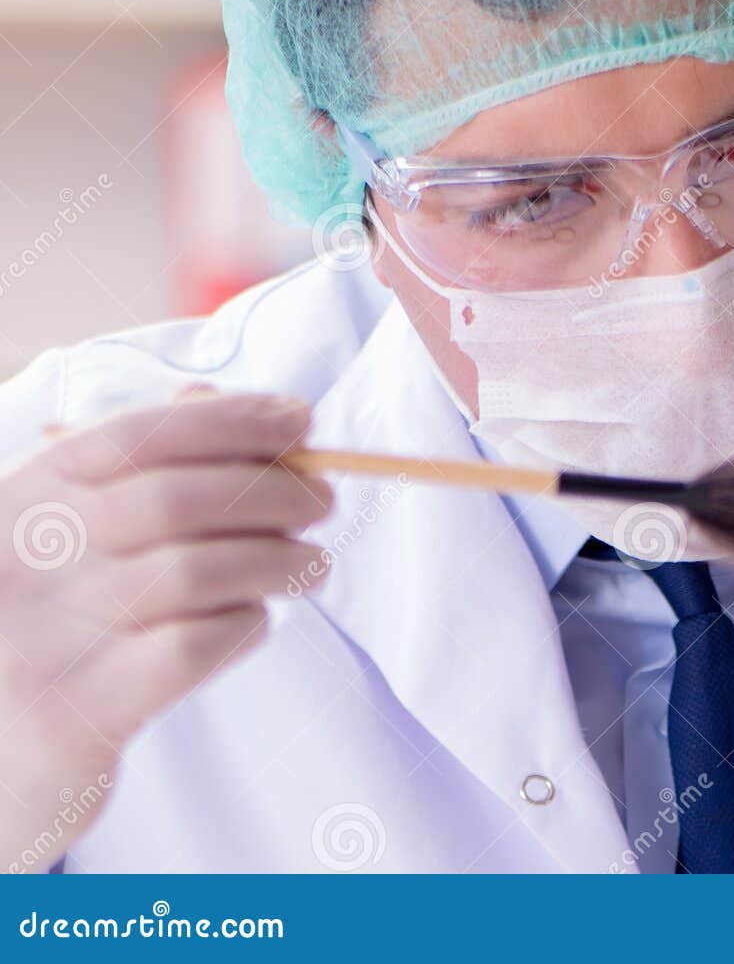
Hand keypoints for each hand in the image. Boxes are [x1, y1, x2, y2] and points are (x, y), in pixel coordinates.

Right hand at [0, 390, 331, 869]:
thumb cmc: (49, 630)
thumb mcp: (68, 542)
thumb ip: (133, 470)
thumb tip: (210, 401)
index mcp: (21, 503)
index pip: (135, 436)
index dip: (229, 421)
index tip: (300, 417)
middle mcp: (22, 563)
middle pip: (174, 499)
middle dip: (270, 490)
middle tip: (322, 499)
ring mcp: (43, 640)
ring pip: (193, 573)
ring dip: (274, 559)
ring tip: (310, 564)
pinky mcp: (74, 715)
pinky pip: (188, 650)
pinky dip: (242, 627)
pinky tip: (253, 623)